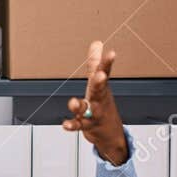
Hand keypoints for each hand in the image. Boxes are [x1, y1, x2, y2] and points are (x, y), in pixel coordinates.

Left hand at [64, 41, 128, 165]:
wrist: (111, 133)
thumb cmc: (103, 104)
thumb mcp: (99, 83)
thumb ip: (95, 63)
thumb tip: (96, 42)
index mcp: (102, 87)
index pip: (105, 73)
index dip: (107, 63)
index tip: (112, 53)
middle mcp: (99, 100)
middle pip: (99, 89)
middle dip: (99, 82)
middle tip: (100, 75)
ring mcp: (94, 114)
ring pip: (88, 109)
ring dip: (80, 106)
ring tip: (73, 102)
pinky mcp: (87, 126)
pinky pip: (79, 125)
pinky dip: (72, 124)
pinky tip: (65, 124)